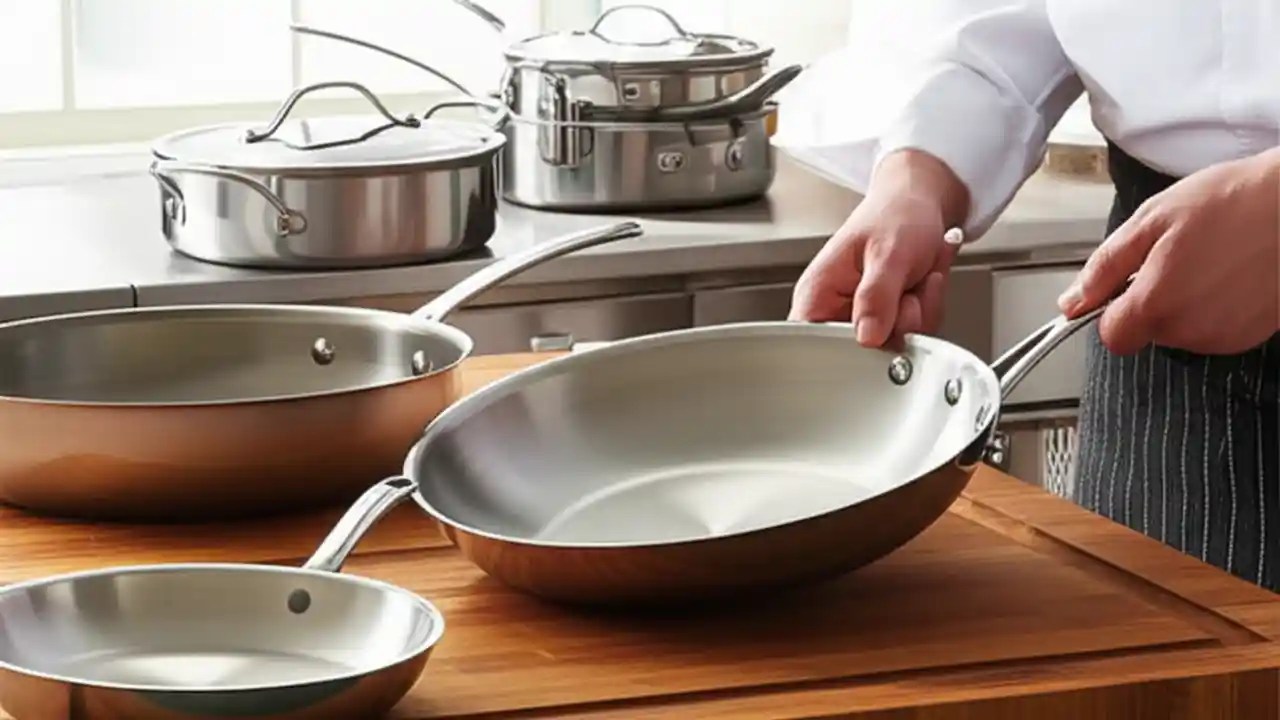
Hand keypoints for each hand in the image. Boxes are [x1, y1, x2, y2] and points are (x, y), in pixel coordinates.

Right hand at [788, 150, 969, 347]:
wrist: (922, 205)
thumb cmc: (895, 216)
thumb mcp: (888, 252)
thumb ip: (876, 296)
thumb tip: (867, 337)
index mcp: (817, 295)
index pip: (816, 346)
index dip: (852, 346)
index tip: (880, 323)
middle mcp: (836, 312)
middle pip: (864, 353)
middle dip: (899, 322)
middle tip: (906, 287)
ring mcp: (865, 320)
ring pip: (896, 346)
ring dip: (920, 311)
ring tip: (914, 275)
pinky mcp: (890, 323)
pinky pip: (915, 337)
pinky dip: (929, 309)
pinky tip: (923, 282)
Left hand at [1058, 148, 1279, 355]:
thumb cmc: (1232, 201)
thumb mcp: (1151, 221)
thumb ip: (1105, 268)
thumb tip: (1071, 303)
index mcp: (1157, 304)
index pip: (1112, 336)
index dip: (1111, 310)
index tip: (1124, 284)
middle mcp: (1189, 331)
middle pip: (1147, 332)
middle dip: (1150, 300)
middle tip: (1175, 255)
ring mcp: (1223, 337)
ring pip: (1180, 332)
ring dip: (1183, 303)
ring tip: (1209, 259)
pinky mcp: (1250, 337)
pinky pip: (1213, 331)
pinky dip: (1213, 308)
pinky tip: (1230, 273)